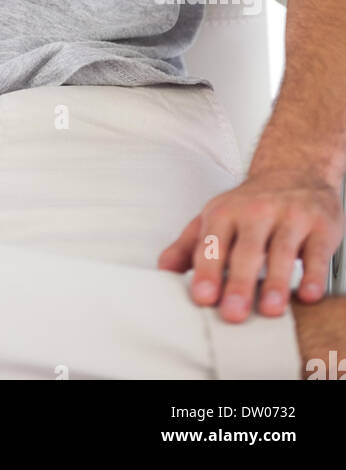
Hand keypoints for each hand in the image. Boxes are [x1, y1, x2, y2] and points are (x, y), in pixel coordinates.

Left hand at [156, 168, 343, 321]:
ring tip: (271, 310)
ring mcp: (290, 217)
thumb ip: (188, 247)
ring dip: (277, 282)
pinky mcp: (320, 226)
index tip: (202, 297)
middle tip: (233, 314)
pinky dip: (315, 275)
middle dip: (239, 283)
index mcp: (224, 212)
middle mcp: (256, 212)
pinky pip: (318, 253)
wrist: (294, 169)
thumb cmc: (249, 205)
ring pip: (283, 251)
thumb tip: (162, 271)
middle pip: (247, 250)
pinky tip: (309, 296)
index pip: (212, 243)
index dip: (206, 270)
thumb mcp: (214, 218)